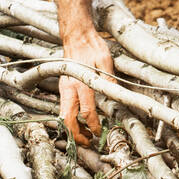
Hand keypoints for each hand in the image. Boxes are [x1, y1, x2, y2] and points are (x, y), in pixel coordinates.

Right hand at [59, 29, 108, 144]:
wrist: (76, 35)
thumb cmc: (91, 46)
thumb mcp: (105, 60)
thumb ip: (109, 79)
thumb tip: (116, 95)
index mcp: (81, 83)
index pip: (87, 111)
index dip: (94, 125)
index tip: (100, 132)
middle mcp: (69, 88)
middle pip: (67, 118)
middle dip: (76, 134)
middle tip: (88, 142)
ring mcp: (64, 87)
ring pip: (63, 114)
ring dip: (72, 128)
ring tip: (84, 136)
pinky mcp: (63, 86)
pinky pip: (64, 107)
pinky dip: (70, 118)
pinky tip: (80, 121)